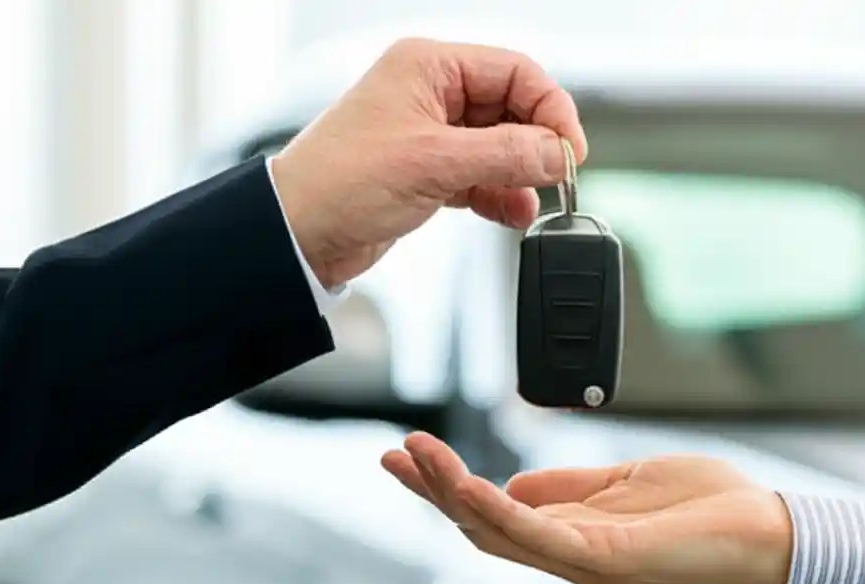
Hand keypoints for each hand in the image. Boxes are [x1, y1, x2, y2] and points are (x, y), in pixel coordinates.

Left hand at [270, 38, 587, 287]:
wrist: (295, 235)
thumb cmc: (338, 182)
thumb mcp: (434, 163)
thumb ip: (506, 156)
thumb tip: (559, 154)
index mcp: (428, 66)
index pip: (515, 71)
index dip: (550, 109)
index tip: (569, 150)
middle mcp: (430, 93)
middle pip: (512, 108)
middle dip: (537, 145)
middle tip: (558, 178)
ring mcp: (429, 133)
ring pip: (501, 146)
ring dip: (521, 175)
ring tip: (532, 202)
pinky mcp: (427, 171)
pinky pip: (482, 175)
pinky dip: (501, 195)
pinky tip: (512, 213)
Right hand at [381, 433, 793, 583]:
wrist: (760, 525)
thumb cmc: (703, 505)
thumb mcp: (621, 482)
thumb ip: (568, 487)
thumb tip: (513, 485)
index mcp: (569, 534)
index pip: (491, 513)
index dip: (445, 487)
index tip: (409, 454)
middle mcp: (567, 554)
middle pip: (480, 526)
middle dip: (432, 491)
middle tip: (393, 454)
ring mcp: (583, 562)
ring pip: (498, 531)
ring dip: (452, 493)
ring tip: (417, 457)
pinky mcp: (606, 560)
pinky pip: (540, 535)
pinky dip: (499, 511)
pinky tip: (470, 485)